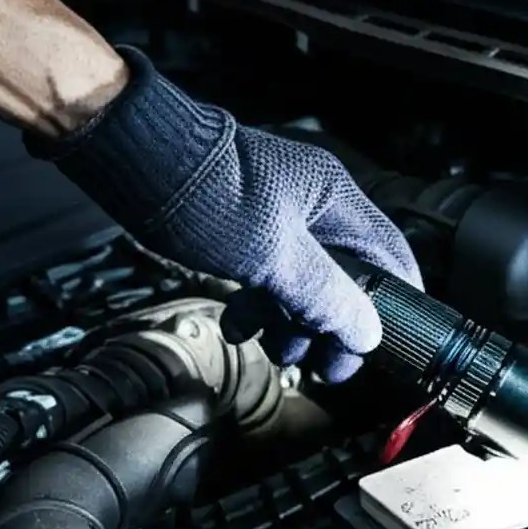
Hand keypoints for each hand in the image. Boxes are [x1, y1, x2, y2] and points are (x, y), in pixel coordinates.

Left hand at [26, 46, 420, 382]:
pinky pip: (268, 280)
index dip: (397, 303)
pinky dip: (259, 308)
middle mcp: (313, 205)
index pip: (391, 254)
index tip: (389, 345)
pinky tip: (240, 328)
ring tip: (275, 350)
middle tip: (324, 368)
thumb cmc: (201, 191)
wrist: (130, 160)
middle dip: (333, 328)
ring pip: (304, 285)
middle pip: (347, 280)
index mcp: (335, 198)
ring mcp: (279, 217)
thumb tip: (367, 333)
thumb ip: (325, 296)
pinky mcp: (246, 230)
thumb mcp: (271, 255)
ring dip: (292, 325)